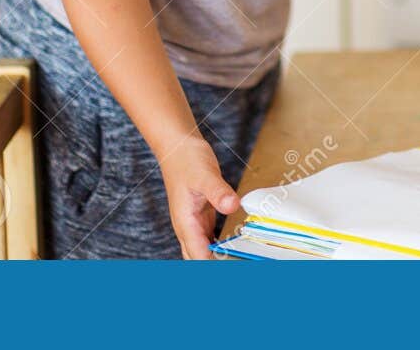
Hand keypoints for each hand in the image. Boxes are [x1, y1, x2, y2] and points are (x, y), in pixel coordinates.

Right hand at [158, 135, 238, 259]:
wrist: (178, 147)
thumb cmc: (187, 160)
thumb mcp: (205, 175)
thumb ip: (218, 192)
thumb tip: (233, 206)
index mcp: (186, 224)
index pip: (199, 258)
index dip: (214, 268)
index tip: (233, 271)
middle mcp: (187, 228)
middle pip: (198, 261)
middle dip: (215, 269)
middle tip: (241, 270)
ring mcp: (193, 224)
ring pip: (202, 253)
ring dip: (217, 261)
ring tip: (239, 265)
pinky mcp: (200, 218)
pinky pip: (208, 241)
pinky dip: (219, 248)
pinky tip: (233, 249)